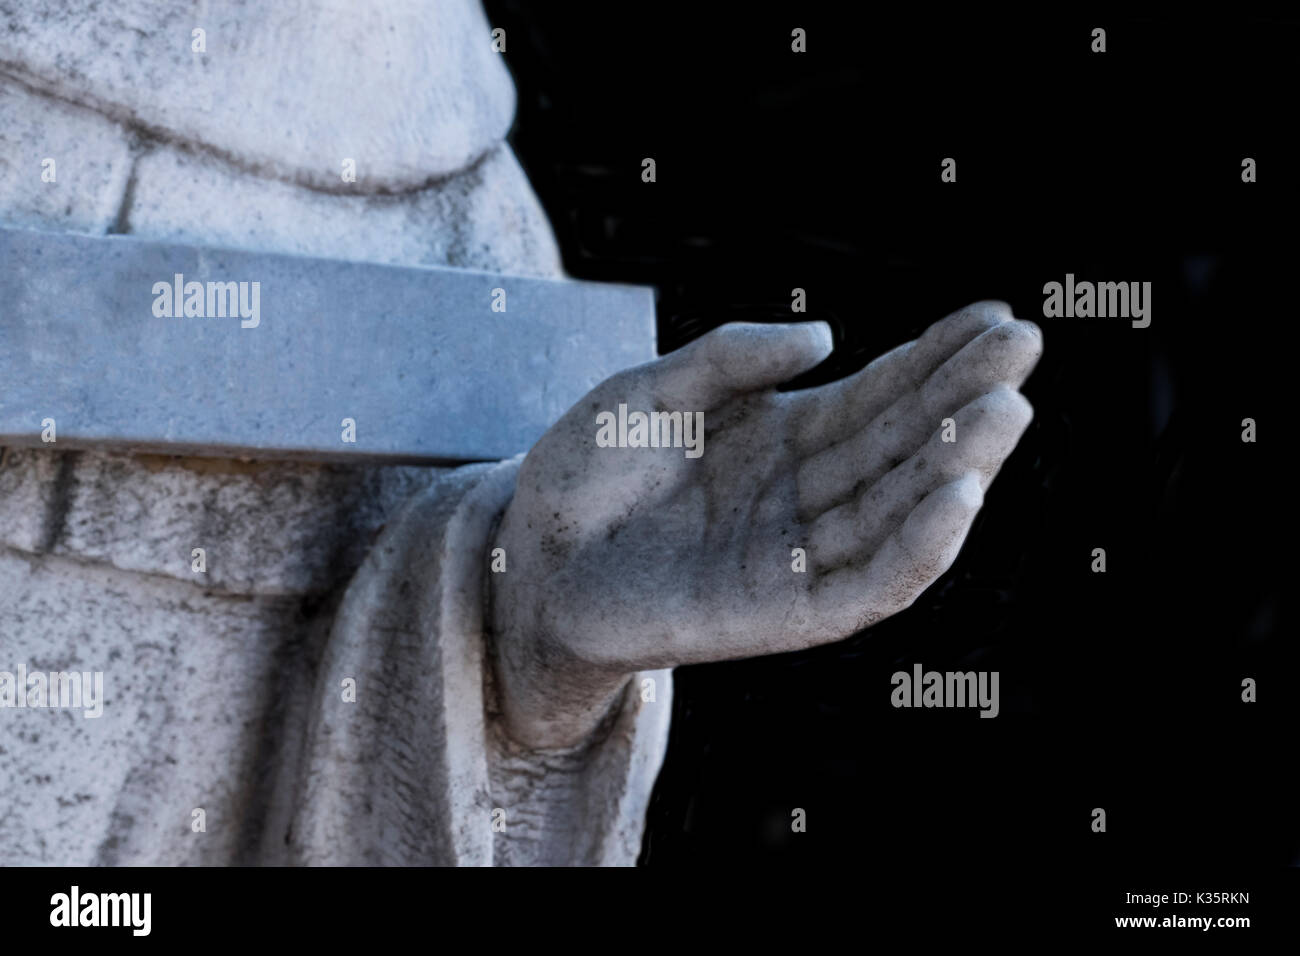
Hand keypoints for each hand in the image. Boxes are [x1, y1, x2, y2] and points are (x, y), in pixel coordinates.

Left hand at [489, 301, 1041, 747]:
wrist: (525, 560)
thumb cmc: (582, 476)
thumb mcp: (649, 391)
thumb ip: (727, 357)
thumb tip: (828, 337)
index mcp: (782, 437)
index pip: (877, 395)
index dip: (934, 358)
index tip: (994, 315)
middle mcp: (803, 494)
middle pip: (902, 445)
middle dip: (963, 398)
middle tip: (1023, 345)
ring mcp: (797, 555)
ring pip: (898, 511)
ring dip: (956, 464)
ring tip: (1005, 407)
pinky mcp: (783, 613)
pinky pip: (866, 585)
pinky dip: (915, 547)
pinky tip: (958, 495)